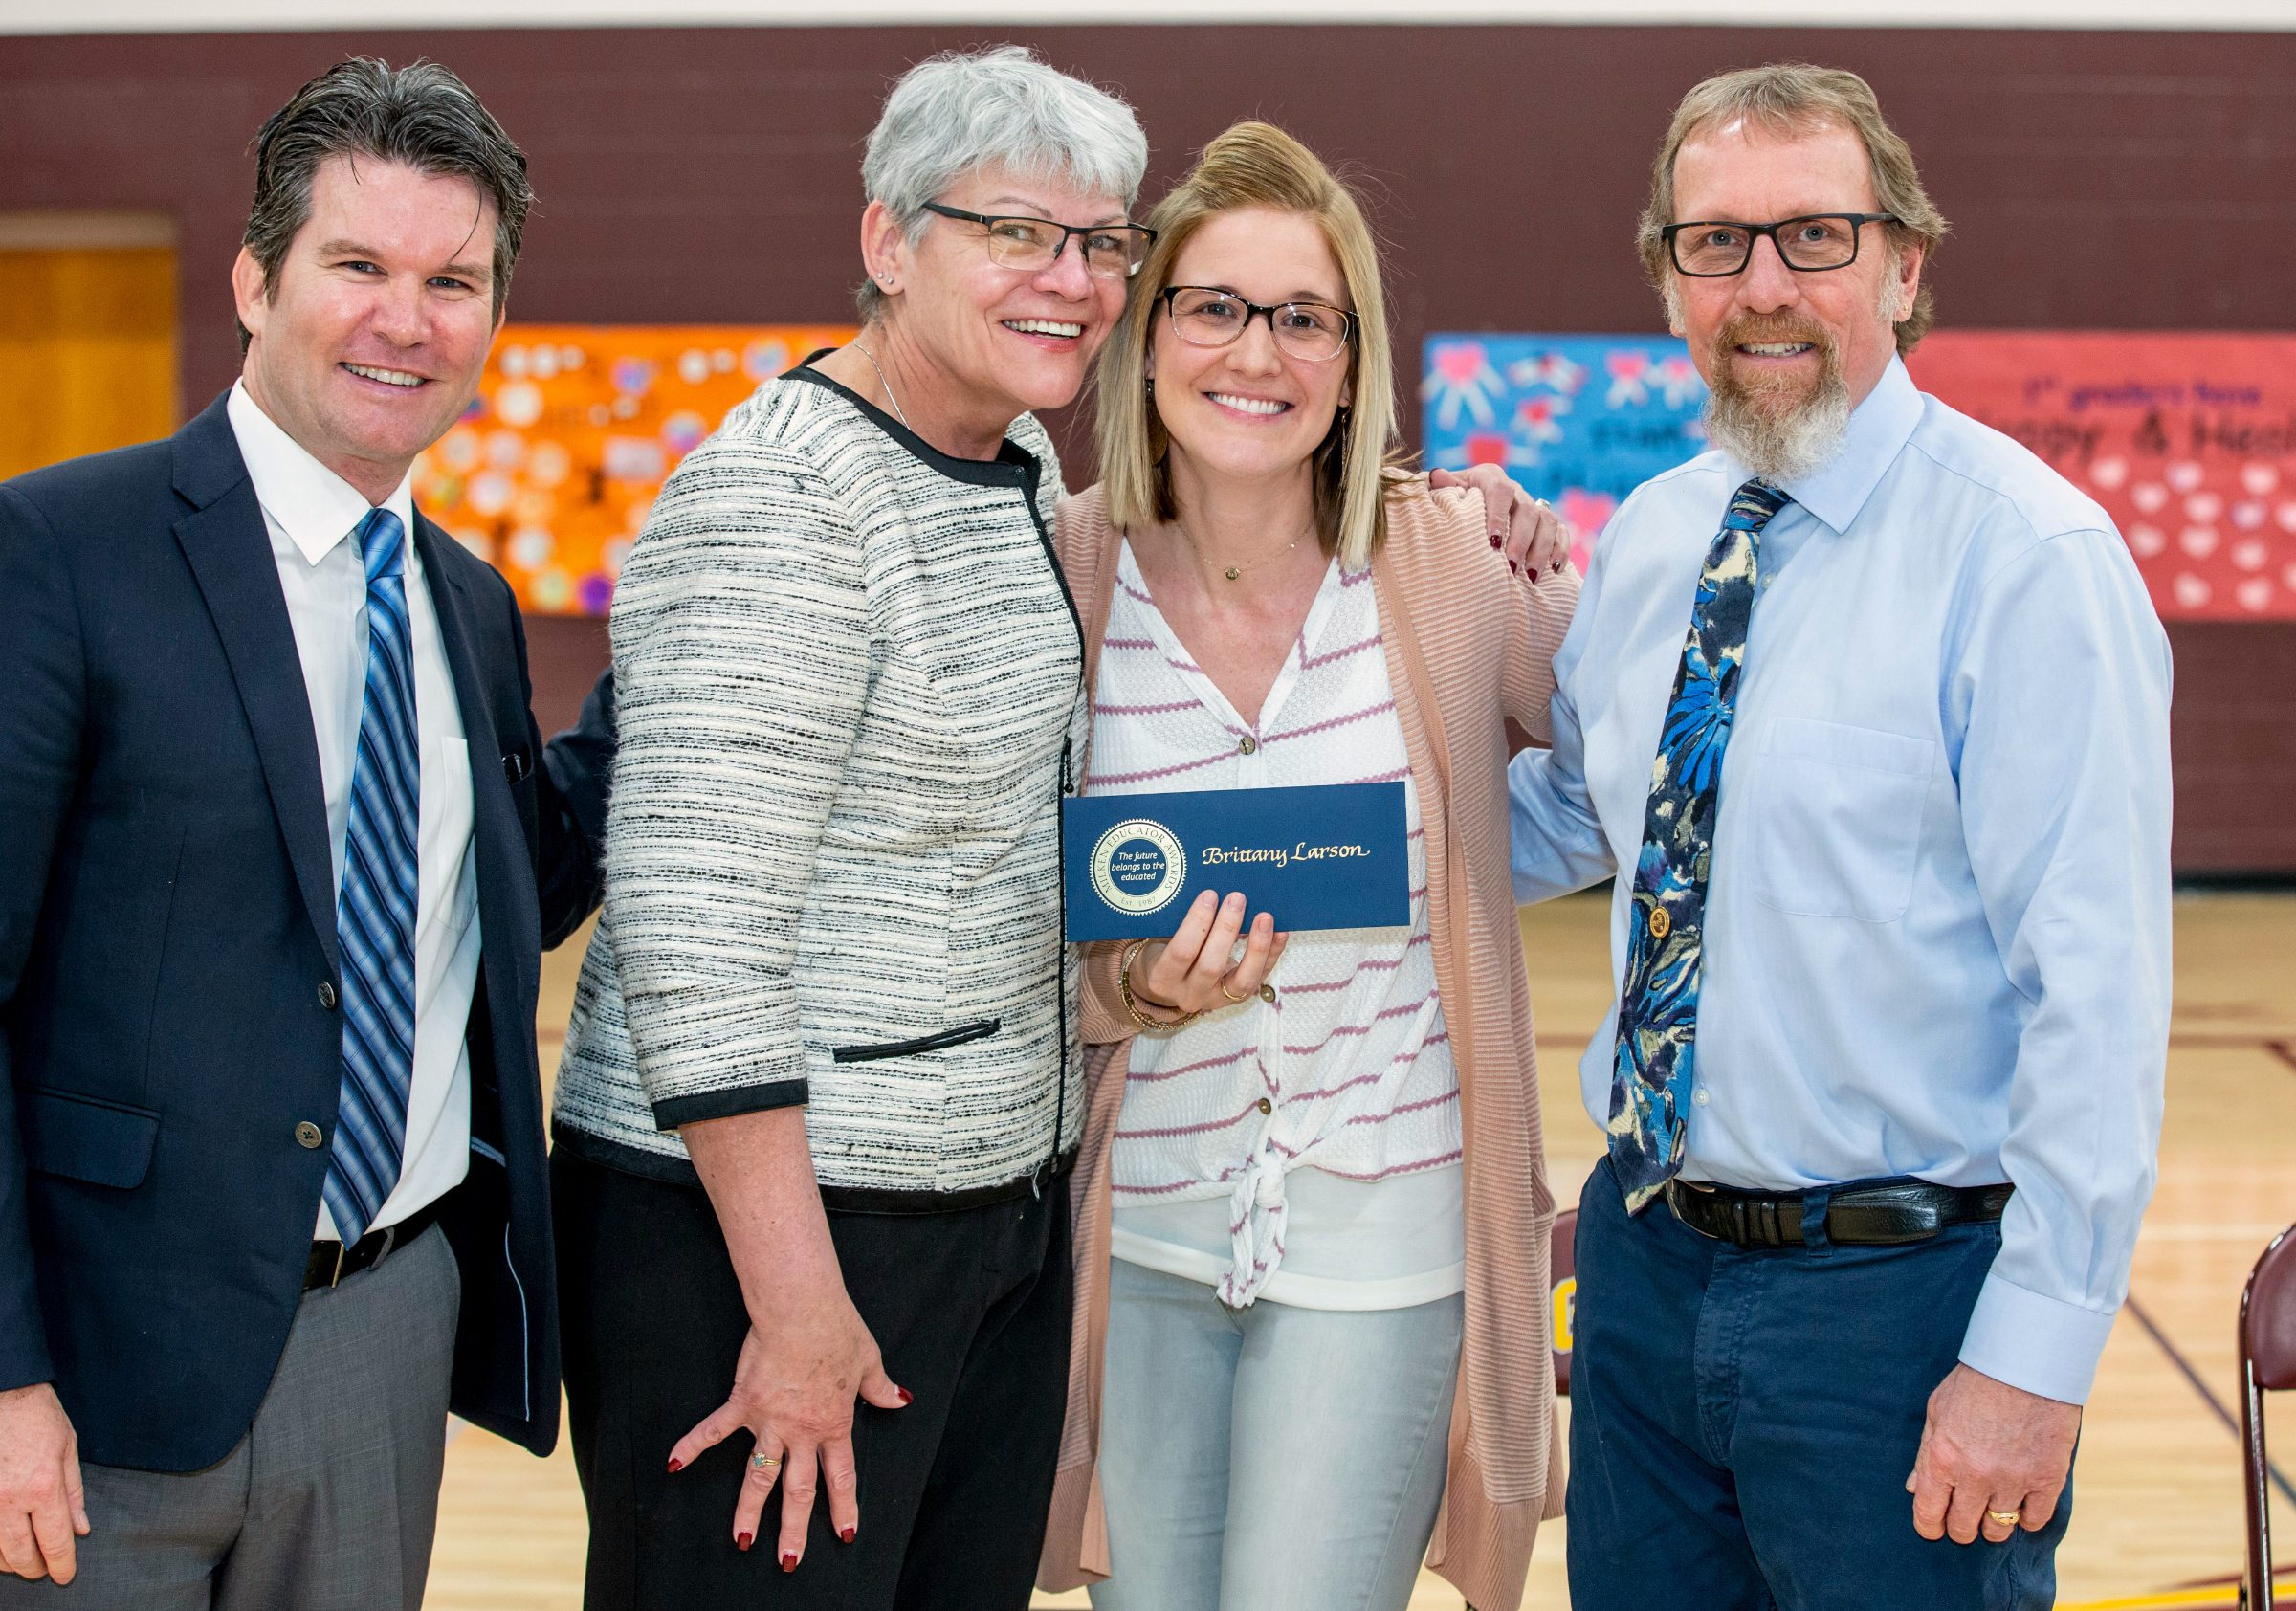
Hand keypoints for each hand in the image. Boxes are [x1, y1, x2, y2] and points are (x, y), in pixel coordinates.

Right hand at [0, 1384, 87, 1582]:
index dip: (62, 1564)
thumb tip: (81, 1528)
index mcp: (42, 1486)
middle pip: (21, 1554)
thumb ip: (74, 1493)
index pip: (55, 1540)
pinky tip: (1, 1546)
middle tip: (45, 1570)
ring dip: (10, 1562)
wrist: (2, 1392)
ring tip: (24, 1561)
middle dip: (36, 1568)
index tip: (65, 1576)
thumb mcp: (67, 1448)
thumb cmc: (37, 1416)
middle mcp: (9, 1499)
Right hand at [667, 1290, 906, 1569]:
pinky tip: (673, 1466)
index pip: (840, 1475)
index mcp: (834, 1423)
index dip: (843, 1507)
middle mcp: (801, 1431)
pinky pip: (713, 1430)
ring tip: (742, 1542)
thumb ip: (880, 1387)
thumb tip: (900, 1399)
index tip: (844, 1534)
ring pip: (759, 1476)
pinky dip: (692, 1447)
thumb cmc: (838, 1329)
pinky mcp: (743, 1403)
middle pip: (798, 1489)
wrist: (802, 1308)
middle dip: (794, 1528)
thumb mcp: (869, 1359)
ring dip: (749, 1511)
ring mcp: (770, 1420)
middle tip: (788, 1561)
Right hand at [1133, 890, 1288, 1018]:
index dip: (1197, 923)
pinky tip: (1280, 932)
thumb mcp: (1164, 941)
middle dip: (1226, 929)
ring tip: (1265, 917)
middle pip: (1211, 965)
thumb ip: (1181, 925)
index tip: (1209, 895)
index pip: (1181, 953)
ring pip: (1243, 979)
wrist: (1175, 984)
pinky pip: (1260, 976)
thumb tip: (1213, 893)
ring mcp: (1217, 1000)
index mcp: (1162, 979)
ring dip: (1256, 946)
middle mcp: (1188, 995)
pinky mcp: (1240, 998)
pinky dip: (1272, 953)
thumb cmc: (1167, 953)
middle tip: (1237, 898)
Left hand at [1429, 465, 1571, 582]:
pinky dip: (1560, 549)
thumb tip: (1438, 475)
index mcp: (1489, 478)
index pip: (1500, 490)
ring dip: (1541, 549)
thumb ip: (1441, 488)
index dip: (1498, 515)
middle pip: (1527, 510)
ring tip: (1531, 576)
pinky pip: (1561, 531)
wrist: (1464, 514)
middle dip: (1521, 541)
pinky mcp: (1546, 522)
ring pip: (1547, 521)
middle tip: (1512, 568)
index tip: (1493, 542)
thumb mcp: (1442, 496)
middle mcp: (1515, 490)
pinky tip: (1554, 570)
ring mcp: (1533, 505)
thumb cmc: (1451, 507)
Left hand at [1905, 1362, 2079, 1544]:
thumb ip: (1925, 1454)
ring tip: (1993, 1507)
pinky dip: (2027, 1517)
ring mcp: (2013, 1480)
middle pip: (1963, 1529)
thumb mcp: (1937, 1410)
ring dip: (1993, 1524)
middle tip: (1966, 1515)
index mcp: (1942, 1457)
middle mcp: (1975, 1475)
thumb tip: (1914, 1488)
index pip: (1928, 1514)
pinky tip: (2022, 1503)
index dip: (1929, 1527)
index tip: (1934, 1528)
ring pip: (1998, 1530)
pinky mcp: (2046, 1479)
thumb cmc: (1976, 1382)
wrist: (2026, 1363)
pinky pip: (2034, 1521)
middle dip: (1961, 1527)